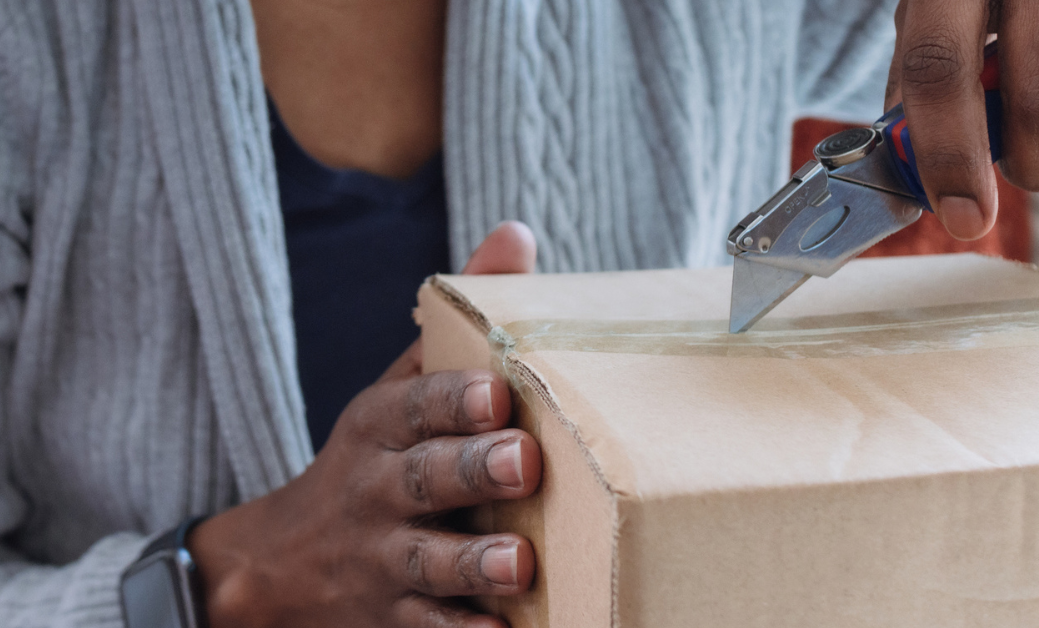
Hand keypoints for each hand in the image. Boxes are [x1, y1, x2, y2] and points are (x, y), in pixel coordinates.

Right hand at [190, 222, 539, 627]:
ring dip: (472, 562)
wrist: (277, 567)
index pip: (415, 403)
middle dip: (472, 469)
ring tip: (519, 562)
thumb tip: (518, 233)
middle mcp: (378, 489)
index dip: (452, 399)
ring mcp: (381, 558)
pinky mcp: (391, 618)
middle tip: (522, 460)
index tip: (495, 394)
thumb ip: (461, 319)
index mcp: (382, 425)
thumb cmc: (373, 459)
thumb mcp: (401, 387)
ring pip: (426, 560)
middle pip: (424, 477)